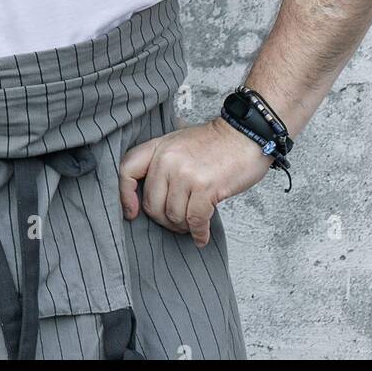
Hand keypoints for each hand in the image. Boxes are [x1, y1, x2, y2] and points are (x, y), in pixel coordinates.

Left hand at [118, 116, 275, 247]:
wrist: (246, 134)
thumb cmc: (216, 142)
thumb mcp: (180, 141)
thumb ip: (162, 161)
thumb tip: (147, 193)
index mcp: (159, 147)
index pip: (127, 171)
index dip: (124, 195)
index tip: (132, 212)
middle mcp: (168, 159)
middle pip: (151, 204)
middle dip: (164, 220)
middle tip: (177, 222)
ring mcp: (185, 173)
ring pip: (173, 215)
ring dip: (183, 227)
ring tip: (192, 225)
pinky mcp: (205, 187)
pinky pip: (194, 220)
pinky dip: (198, 233)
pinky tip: (202, 235)